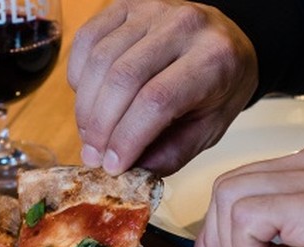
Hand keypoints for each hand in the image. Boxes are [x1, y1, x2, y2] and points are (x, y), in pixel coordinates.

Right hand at [67, 0, 257, 175]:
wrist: (225, 38)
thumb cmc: (218, 86)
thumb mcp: (210, 127)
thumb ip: (172, 152)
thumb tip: (129, 173)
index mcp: (214, 59)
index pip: (158, 100)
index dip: (127, 137)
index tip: (113, 166)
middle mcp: (184, 25)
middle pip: (123, 79)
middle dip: (101, 126)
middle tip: (94, 156)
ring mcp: (152, 9)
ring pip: (100, 60)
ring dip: (86, 107)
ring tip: (90, 136)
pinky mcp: (127, 3)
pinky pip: (87, 40)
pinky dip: (78, 76)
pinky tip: (88, 99)